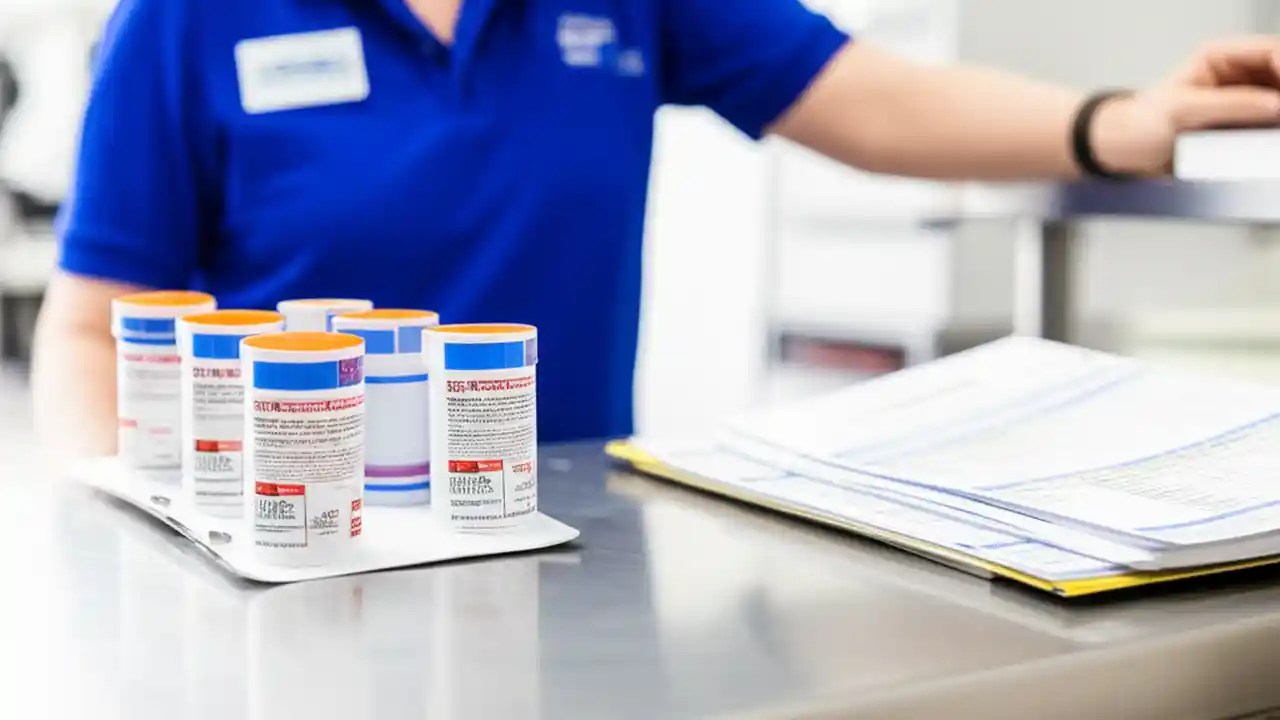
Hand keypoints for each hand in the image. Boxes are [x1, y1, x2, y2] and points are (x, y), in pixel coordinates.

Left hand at [1092, 37, 1279, 175]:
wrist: (1123, 151)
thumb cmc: (1140, 124)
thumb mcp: (1184, 110)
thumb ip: (1231, 105)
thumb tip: (1275, 104)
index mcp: (1220, 57)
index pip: (1271, 51)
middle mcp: (1235, 75)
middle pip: (1279, 75)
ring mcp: (1240, 101)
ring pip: (1278, 100)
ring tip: (1277, 132)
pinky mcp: (1240, 126)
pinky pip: (1270, 125)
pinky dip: (1275, 131)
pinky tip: (1273, 139)